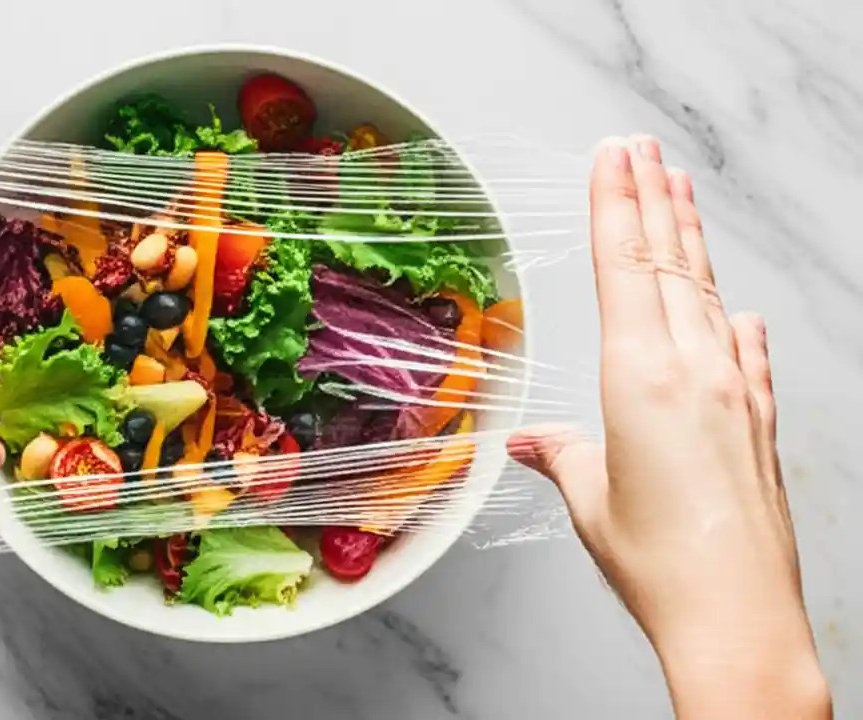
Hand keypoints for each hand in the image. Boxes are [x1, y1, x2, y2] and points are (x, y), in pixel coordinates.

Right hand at [508, 136, 829, 717]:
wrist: (737, 614)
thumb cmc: (659, 562)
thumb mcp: (591, 501)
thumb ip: (563, 456)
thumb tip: (529, 441)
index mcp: (641, 377)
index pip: (624, 268)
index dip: (615, 205)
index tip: (612, 156)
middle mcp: (696, 369)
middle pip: (670, 263)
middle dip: (653, 198)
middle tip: (642, 147)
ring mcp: (736, 389)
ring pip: (709, 291)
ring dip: (691, 238)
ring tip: (680, 189)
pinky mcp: (760, 419)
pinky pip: (746, 346)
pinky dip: (733, 316)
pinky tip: (737, 306)